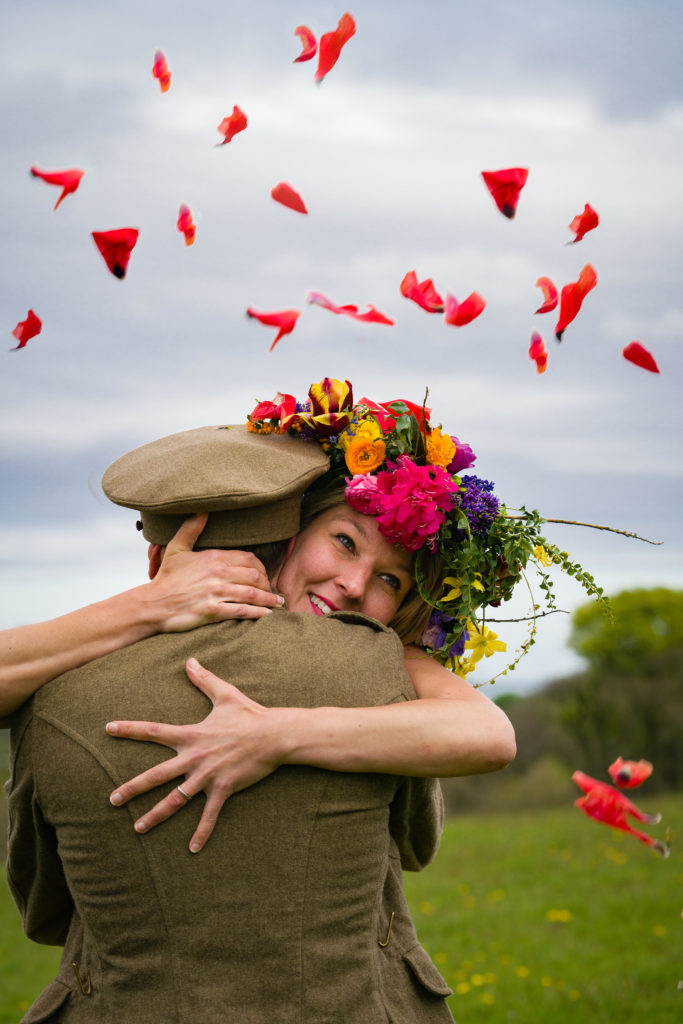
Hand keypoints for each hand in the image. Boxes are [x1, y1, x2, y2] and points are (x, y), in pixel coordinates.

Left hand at [107, 657, 284, 851]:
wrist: (274, 735)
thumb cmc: (250, 714)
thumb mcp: (225, 694)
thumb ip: (204, 679)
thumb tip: (190, 661)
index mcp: (191, 735)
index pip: (154, 732)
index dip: (130, 729)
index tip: (108, 729)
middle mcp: (194, 757)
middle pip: (156, 775)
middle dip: (132, 788)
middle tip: (112, 800)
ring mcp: (208, 776)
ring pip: (175, 800)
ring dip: (156, 816)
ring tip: (137, 828)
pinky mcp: (224, 789)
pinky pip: (209, 814)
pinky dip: (201, 832)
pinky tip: (192, 849)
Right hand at [149, 513, 282, 630]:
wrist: (153, 604)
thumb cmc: (166, 578)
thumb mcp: (176, 548)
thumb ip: (191, 529)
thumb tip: (202, 510)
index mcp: (213, 557)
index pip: (248, 558)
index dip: (261, 567)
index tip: (265, 575)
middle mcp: (218, 573)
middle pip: (254, 575)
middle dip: (267, 584)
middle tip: (272, 591)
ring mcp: (216, 592)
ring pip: (252, 593)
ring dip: (268, 599)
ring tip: (276, 604)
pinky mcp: (213, 611)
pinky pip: (242, 611)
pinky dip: (258, 613)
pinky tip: (266, 616)